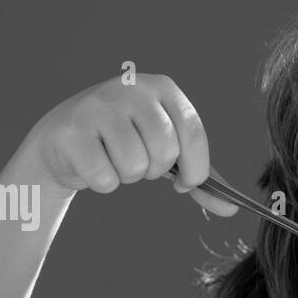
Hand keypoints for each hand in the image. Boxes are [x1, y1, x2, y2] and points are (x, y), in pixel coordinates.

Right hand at [16, 72, 239, 214]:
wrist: (65, 141)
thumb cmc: (126, 144)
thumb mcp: (166, 151)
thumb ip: (200, 176)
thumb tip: (233, 208)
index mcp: (163, 88)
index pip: (193, 132)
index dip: (195, 168)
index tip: (185, 182)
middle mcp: (131, 89)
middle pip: (165, 150)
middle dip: (155, 171)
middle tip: (140, 163)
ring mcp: (98, 106)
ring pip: (134, 166)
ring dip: (127, 176)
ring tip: (114, 160)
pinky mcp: (71, 131)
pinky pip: (104, 177)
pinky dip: (103, 183)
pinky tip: (92, 164)